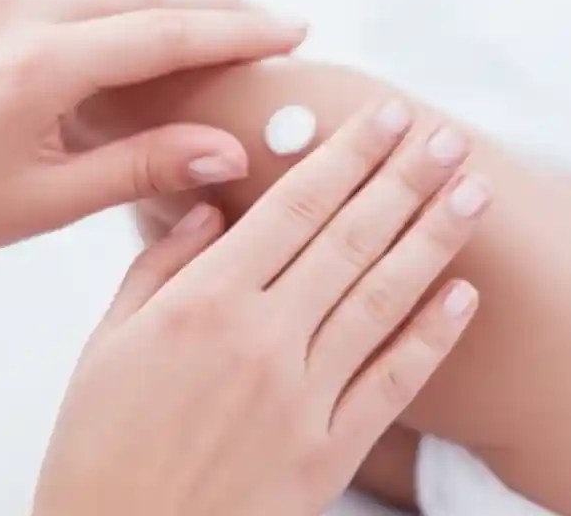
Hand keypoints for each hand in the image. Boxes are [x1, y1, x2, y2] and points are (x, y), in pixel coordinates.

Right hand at [35, 102, 489, 514]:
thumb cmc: (98, 449)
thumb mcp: (105, 345)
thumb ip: (158, 268)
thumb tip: (209, 212)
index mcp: (201, 303)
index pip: (292, 208)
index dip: (346, 155)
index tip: (383, 117)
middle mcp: (261, 339)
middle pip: (349, 240)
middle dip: (404, 179)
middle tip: (444, 135)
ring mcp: (302, 398)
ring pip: (383, 300)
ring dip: (434, 239)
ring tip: (473, 191)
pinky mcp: (328, 454)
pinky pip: (393, 383)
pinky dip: (433, 337)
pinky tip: (463, 295)